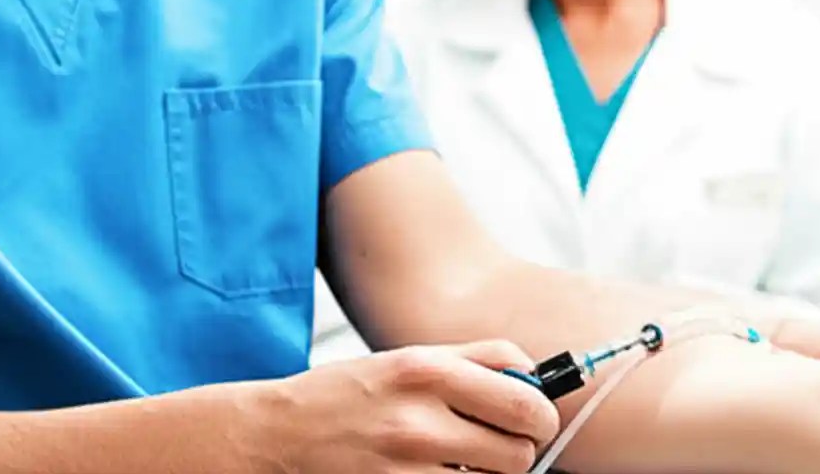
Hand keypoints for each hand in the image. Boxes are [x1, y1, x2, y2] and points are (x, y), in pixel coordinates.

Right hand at [238, 340, 559, 472]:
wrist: (279, 435)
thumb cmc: (350, 394)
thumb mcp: (410, 358)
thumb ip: (479, 360)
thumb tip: (537, 375)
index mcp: (427, 371)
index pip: (526, 399)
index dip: (541, 414)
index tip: (531, 418)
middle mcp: (418, 422)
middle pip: (520, 452)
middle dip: (517, 449)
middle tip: (495, 442)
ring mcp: (406, 470)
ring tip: (456, 459)